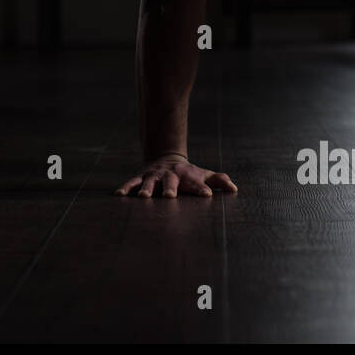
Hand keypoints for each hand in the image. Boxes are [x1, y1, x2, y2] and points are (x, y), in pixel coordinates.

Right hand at [114, 154, 237, 197]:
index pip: (196, 183)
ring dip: (147, 189)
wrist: (167, 157)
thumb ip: (219, 180)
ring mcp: (155, 176)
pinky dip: (125, 188)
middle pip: (171, 182)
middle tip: (170, 196)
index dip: (202, 188)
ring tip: (143, 198)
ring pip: (150, 182)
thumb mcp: (203, 174)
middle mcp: (170, 176)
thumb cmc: (189, 173)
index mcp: (187, 176)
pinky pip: (132, 182)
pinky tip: (119, 195)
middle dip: (170, 188)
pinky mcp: (142, 177)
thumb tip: (234, 189)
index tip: (207, 195)